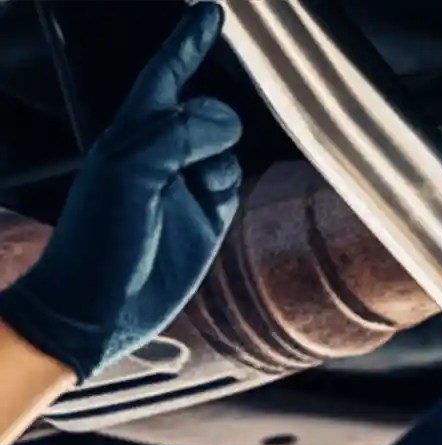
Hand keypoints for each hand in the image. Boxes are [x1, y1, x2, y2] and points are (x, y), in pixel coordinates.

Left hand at [0, 4, 240, 380]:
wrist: (97, 308)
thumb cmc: (96, 238)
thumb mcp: (128, 173)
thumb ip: (176, 136)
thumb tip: (224, 124)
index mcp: (130, 135)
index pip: (164, 76)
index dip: (188, 43)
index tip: (212, 12)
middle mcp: (162, 154)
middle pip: (205, 110)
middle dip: (211, 119)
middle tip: (189, 158)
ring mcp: (186, 185)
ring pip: (227, 147)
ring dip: (218, 158)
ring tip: (193, 189)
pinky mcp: (209, 219)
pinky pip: (234, 181)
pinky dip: (229, 184)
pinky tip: (209, 205)